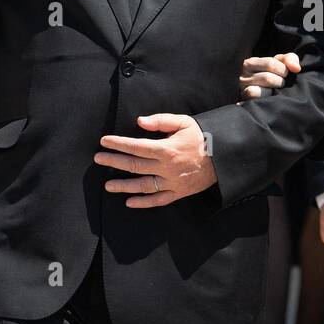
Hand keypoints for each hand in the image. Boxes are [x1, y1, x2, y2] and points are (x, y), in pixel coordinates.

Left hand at [95, 113, 216, 207]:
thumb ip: (161, 121)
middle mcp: (166, 168)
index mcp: (166, 149)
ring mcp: (172, 182)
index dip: (118, 144)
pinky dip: (143, 203)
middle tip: (98, 159)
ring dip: (123, 185)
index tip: (104, 141)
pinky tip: (129, 201)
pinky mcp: (178, 193)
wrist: (224, 156)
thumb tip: (139, 121)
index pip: (135, 147)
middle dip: (114, 161)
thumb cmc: (202, 136)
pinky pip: (158, 200)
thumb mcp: (184, 122)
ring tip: (108, 185)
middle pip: (134, 165)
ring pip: (143, 186)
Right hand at [239, 52, 300, 100]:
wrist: (259, 97)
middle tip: (282, 85)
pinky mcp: (241, 102)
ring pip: (256, 91)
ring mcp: (241, 90)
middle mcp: (242, 76)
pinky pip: (251, 100)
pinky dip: (262, 100)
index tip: (286, 74)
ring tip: (276, 92)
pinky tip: (269, 100)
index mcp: (250, 63)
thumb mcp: (279, 64)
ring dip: (272, 93)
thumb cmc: (272, 76)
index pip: (271, 64)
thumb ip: (289, 59)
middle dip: (280, 82)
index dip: (284, 70)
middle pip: (267, 78)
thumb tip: (296, 68)